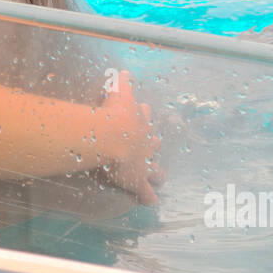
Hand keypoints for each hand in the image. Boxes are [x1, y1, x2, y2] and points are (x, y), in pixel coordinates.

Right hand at [93, 70, 164, 204]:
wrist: (112, 136)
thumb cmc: (112, 113)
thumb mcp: (118, 91)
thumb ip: (121, 81)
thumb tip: (124, 71)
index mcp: (139, 121)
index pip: (143, 115)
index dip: (141, 115)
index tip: (141, 112)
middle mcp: (146, 142)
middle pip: (154, 143)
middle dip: (153, 144)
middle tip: (152, 145)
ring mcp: (144, 163)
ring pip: (156, 170)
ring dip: (157, 173)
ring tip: (160, 176)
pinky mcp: (138, 181)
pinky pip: (146, 192)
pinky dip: (149, 197)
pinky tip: (153, 202)